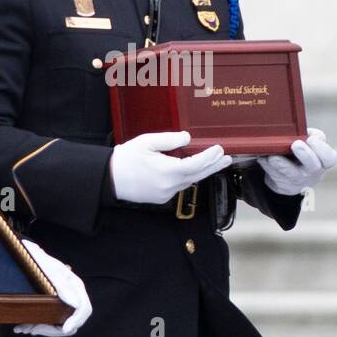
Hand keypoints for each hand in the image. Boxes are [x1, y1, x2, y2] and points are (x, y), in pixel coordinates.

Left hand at [15, 239, 91, 336]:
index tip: (64, 329)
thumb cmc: (39, 261)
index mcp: (75, 287)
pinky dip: (35, 327)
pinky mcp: (51, 308)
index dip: (76, 321)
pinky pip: (48, 323)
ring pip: (57, 326)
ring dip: (40, 329)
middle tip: (32, 329)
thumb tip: (76, 305)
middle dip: (51, 329)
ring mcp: (62, 303)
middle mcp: (71, 297)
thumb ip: (62, 286)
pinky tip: (22, 327)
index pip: (83, 309)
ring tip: (23, 328)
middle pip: (70, 323)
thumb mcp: (49, 270)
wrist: (26, 258)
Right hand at [110, 131, 231, 204]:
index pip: (196, 164)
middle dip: (214, 166)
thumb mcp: (147, 142)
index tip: (220, 149)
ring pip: (189, 181)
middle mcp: (169, 185)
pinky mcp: (161, 197)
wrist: (109, 179)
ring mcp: (166, 194)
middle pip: (198, 175)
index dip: (210, 157)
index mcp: (167, 171)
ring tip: (213, 162)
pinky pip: (179, 186)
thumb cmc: (126, 159)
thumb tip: (188, 138)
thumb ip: (170, 139)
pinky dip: (187, 177)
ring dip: (201, 171)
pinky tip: (191, 169)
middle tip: (227, 159)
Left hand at [257, 127, 336, 195]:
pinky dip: (268, 166)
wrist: (293, 177)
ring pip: (291, 174)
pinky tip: (263, 159)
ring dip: (281, 164)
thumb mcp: (311, 142)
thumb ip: (310, 135)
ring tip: (273, 156)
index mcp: (324, 160)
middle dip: (305, 154)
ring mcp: (299, 182)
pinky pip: (275, 177)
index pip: (329, 157)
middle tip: (296, 144)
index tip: (311, 139)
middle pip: (313, 166)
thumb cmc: (304, 153)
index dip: (321, 149)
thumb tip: (299, 130)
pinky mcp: (284, 187)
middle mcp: (314, 173)